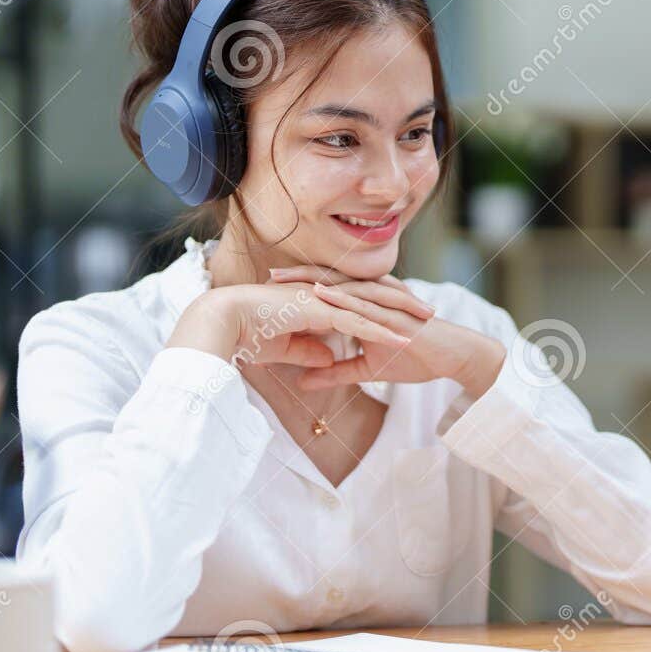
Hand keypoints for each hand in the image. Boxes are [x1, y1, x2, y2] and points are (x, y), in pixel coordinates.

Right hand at [167, 280, 405, 371]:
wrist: (220, 323)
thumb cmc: (244, 334)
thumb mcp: (283, 348)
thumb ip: (307, 350)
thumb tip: (329, 357)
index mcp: (315, 299)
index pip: (358, 302)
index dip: (384, 309)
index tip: (408, 317)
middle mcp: (322, 294)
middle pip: (371, 298)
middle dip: (402, 306)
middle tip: (430, 314)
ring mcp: (321, 299)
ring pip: (370, 307)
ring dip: (400, 316)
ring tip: (427, 325)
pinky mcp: (319, 311)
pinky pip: (357, 322)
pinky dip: (381, 331)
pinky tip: (402, 340)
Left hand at [268, 266, 505, 396]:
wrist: (452, 357)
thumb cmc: (415, 357)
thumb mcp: (366, 369)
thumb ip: (336, 372)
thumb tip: (303, 383)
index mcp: (366, 305)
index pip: (327, 292)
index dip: (298, 289)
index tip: (267, 290)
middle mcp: (373, 297)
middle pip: (331, 281)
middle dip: (299, 277)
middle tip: (268, 275)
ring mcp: (385, 302)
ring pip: (344, 286)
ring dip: (315, 281)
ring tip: (288, 279)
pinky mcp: (396, 313)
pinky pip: (366, 302)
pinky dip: (342, 298)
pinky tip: (322, 295)